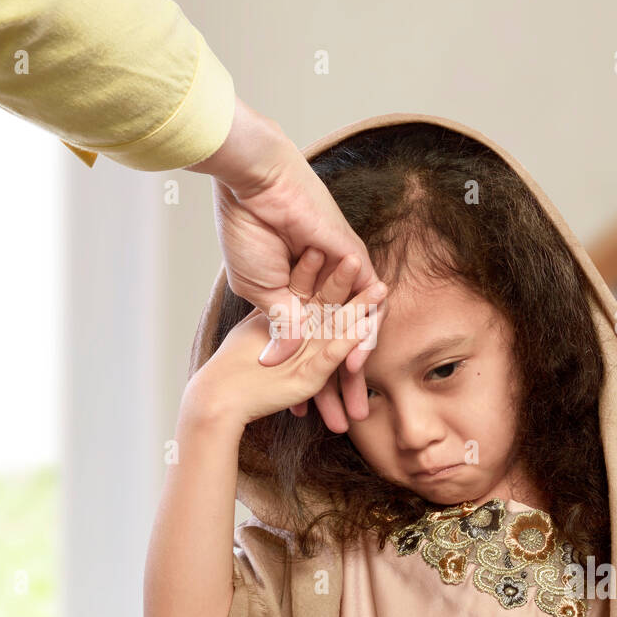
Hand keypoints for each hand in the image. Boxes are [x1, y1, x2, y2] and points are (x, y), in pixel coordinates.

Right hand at [186, 97, 386, 427]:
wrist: (255, 190)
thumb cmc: (248, 230)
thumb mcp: (261, 291)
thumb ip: (277, 324)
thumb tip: (277, 359)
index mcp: (300, 296)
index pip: (312, 349)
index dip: (309, 384)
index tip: (306, 417)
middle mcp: (326, 290)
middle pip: (339, 349)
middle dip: (339, 391)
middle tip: (344, 426)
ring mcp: (343, 276)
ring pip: (356, 334)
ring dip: (354, 373)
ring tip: (354, 409)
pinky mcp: (355, 260)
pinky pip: (367, 307)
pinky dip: (362, 338)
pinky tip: (355, 366)